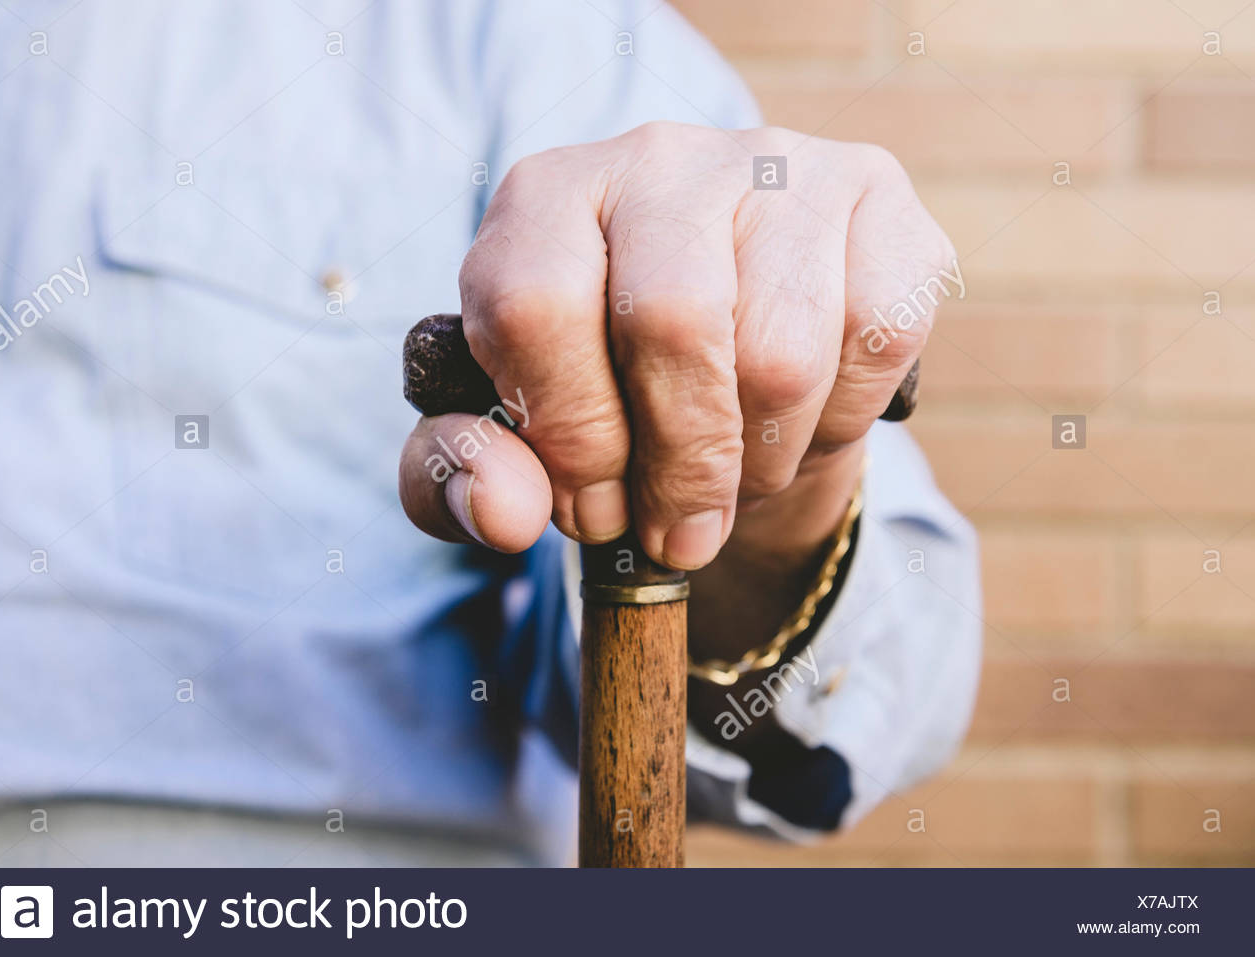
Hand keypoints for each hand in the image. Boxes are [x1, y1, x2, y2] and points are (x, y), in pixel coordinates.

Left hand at [400, 121, 954, 569]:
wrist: (724, 343)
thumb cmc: (606, 390)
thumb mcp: (509, 432)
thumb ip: (466, 475)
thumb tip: (500, 513)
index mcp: (545, 200)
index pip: (538, 308)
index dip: (570, 435)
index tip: (593, 509)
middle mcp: (659, 158)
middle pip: (675, 324)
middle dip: (679, 468)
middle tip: (679, 532)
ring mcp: (778, 163)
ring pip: (784, 353)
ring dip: (761, 462)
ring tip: (736, 473)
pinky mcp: (875, 194)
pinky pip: (878, 338)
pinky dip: (839, 420)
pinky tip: (801, 418)